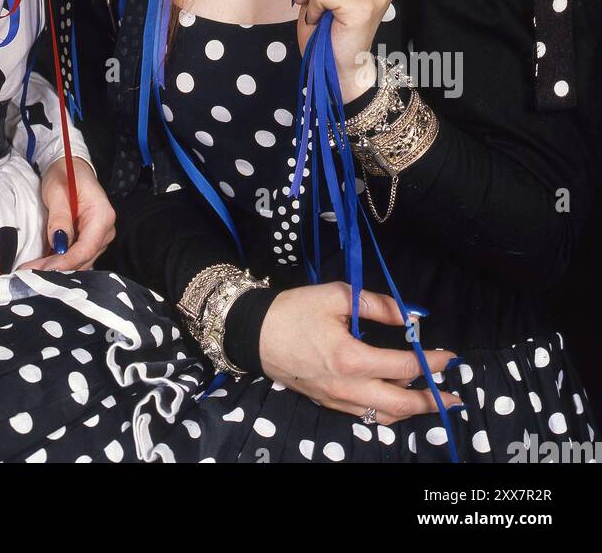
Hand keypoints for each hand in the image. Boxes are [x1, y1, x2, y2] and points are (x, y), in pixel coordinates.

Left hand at [19, 156, 116, 271]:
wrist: (70, 168)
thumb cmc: (65, 175)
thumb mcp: (57, 192)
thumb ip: (60, 217)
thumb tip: (59, 243)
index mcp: (102, 215)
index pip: (86, 248)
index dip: (64, 263)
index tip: (43, 270)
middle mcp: (105, 230)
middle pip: (83, 259)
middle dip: (57, 268)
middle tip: (30, 274)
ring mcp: (99, 237)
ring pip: (80, 261)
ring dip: (57, 268)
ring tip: (33, 271)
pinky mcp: (89, 240)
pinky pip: (77, 257)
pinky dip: (60, 263)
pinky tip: (42, 265)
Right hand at [259, 282, 459, 423]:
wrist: (254, 333)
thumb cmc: (294, 310)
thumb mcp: (336, 295)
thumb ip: (376, 305)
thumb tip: (410, 315)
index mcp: (351, 358)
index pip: (404, 366)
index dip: (432, 363)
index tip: (451, 357)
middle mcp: (348, 387)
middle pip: (400, 403)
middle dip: (432, 401)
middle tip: (456, 398)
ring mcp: (337, 400)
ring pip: (384, 416)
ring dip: (412, 412)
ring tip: (433, 404)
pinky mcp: (328, 403)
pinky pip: (365, 416)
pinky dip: (387, 413)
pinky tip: (396, 404)